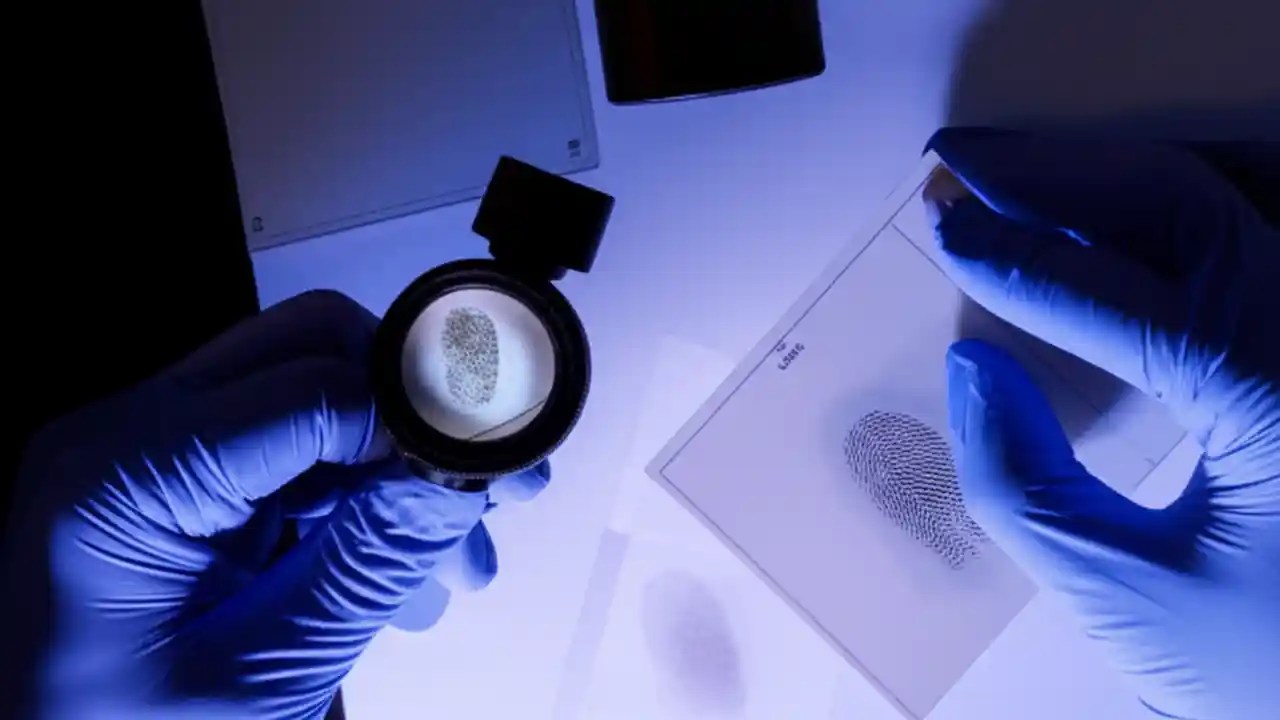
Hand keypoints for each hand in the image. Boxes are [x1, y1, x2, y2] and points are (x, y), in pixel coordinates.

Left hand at [2, 290, 548, 719]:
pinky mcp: (177, 480)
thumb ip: (370, 563)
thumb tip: (467, 469)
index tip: (493, 471)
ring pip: (312, 388)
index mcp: (123, 478)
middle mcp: (125, 435)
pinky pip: (291, 443)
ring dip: (395, 456)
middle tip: (487, 491)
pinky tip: (402, 560)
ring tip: (454, 555)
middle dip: (412, 413)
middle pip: (310, 350)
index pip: (311, 389)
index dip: (417, 418)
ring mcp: (147, 450)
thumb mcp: (265, 671)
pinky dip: (358, 488)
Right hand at [927, 128, 1278, 718]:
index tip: (946, 232)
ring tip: (1009, 178)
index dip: (1024, 260)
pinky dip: (1163, 216)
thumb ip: (1027, 485)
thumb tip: (970, 368)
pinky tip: (1098, 215)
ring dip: (1109, 183)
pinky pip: (1242, 247)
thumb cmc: (1272, 677)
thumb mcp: (1132, 600)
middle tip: (959, 166)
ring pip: (1222, 210)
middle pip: (1188, 211)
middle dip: (1060, 178)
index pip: (1135, 299)